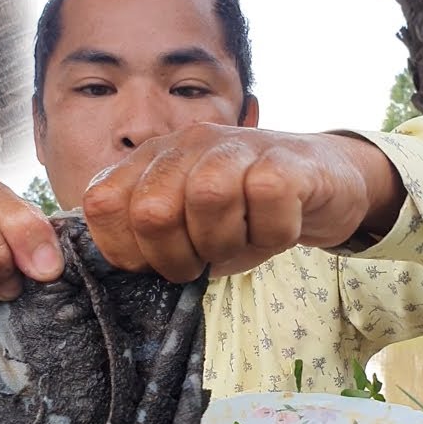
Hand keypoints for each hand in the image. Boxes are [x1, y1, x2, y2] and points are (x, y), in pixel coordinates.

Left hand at [83, 123, 403, 281]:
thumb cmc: (244, 214)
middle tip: (201, 263)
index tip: (156, 265)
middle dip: (174, 258)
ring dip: (224, 243)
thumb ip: (151, 247)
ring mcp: (235, 145)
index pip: (102, 205)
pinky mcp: (284, 156)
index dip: (125, 252)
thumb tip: (130, 278)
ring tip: (241, 242)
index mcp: (150, 163)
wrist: (321, 180)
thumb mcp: (189, 234)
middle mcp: (186, 145)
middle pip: (151, 209)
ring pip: (208, 198)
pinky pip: (266, 197)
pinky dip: (272, 231)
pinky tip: (277, 228)